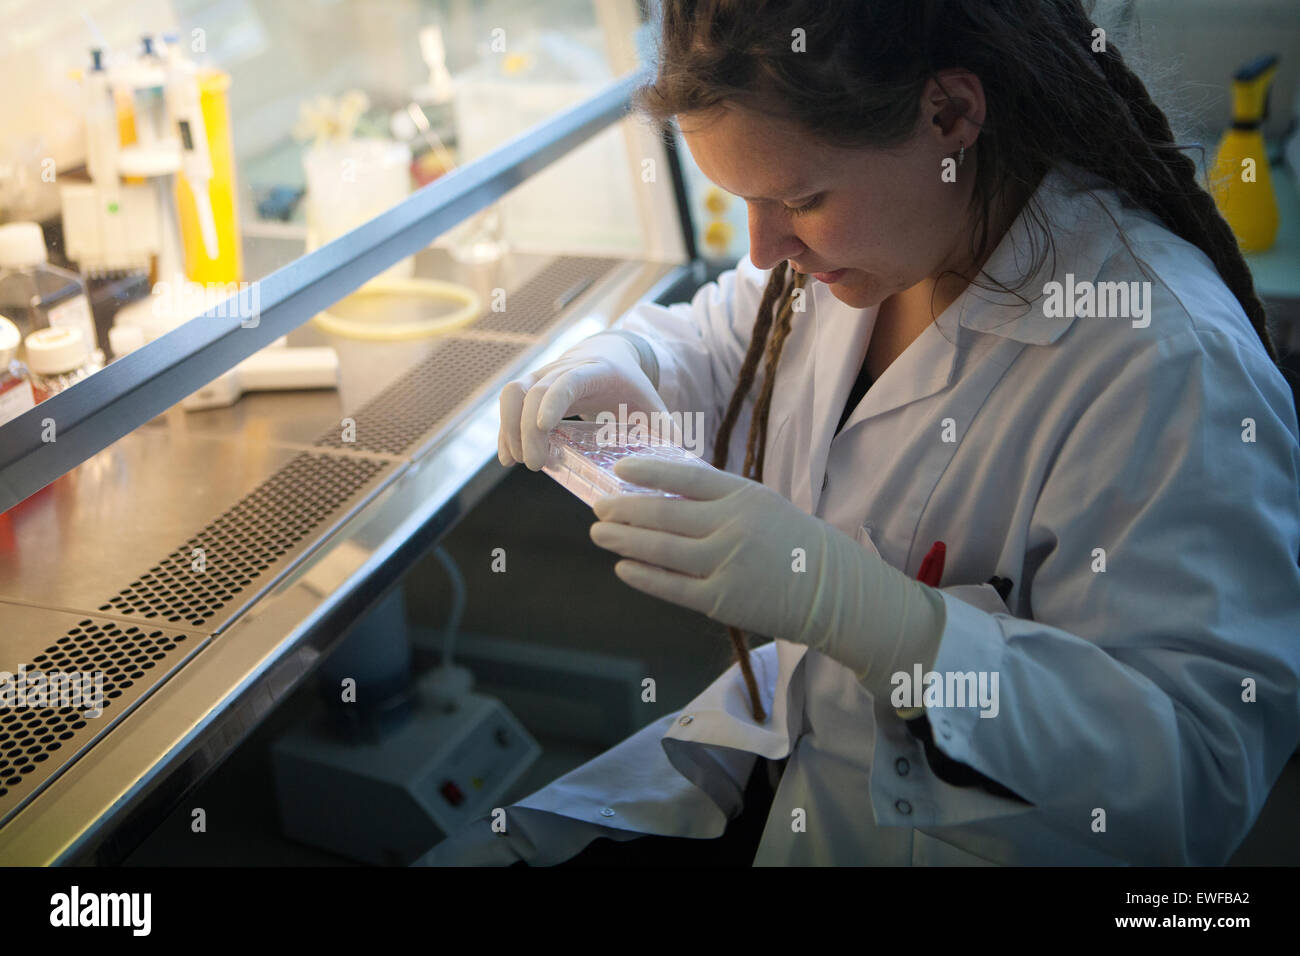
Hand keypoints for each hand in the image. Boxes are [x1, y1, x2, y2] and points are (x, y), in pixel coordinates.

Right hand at [498, 333, 671, 470]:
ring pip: (513, 393)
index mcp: (596, 371)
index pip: (567, 380)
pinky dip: (505, 429)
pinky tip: (508, 457)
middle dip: (528, 429)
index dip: (553, 401)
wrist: (611, 355)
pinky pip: (508, 403)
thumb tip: (686, 458)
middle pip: (534, 391)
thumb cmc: (631, 385)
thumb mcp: (650, 404)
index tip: (544, 428)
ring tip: (518, 462)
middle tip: (536, 465)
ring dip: (509, 427)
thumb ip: (666, 430)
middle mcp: (563, 367)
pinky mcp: (530, 386)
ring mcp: (543, 375)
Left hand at [588, 456, 946, 698]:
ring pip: (660, 550)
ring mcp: (725, 564)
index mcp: (743, 496)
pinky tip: (623, 567)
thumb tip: (661, 493)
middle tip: (598, 507)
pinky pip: (671, 587)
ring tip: (599, 534)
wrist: (831, 589)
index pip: (686, 477)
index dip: (649, 472)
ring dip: (624, 541)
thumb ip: (718, 498)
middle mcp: (731, 527)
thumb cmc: (792, 542)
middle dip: (624, 510)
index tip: (620, 469)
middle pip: (663, 515)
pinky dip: (642, 576)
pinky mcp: (721, 600)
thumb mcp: (762, 505)